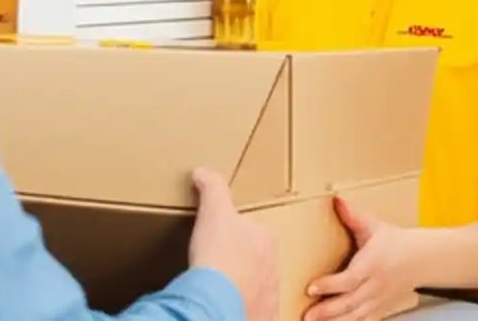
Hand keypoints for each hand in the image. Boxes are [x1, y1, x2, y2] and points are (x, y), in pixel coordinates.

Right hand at [189, 168, 278, 320]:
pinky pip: (254, 312)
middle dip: (243, 262)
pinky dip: (242, 309)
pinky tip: (227, 307)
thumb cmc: (219, 255)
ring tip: (221, 289)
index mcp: (266, 239)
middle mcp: (273, 268)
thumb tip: (203, 172)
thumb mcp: (213, 210)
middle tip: (219, 264)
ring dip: (243, 287)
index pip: (255, 230)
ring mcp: (269, 296)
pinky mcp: (261, 317)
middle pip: (258, 261)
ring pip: (258, 288)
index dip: (237, 232)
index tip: (222, 237)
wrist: (217, 301)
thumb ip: (212, 187)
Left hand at [304, 196, 414, 320]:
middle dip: (327, 311)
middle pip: (350, 303)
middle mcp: (375, 286)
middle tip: (307, 315)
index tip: (311, 288)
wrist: (421, 260)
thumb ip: (354, 215)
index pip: (350, 279)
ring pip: (356, 316)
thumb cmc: (394, 242)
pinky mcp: (380, 309)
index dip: (330, 285)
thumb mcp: (374, 226)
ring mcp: (378, 300)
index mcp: (372, 265)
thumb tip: (337, 199)